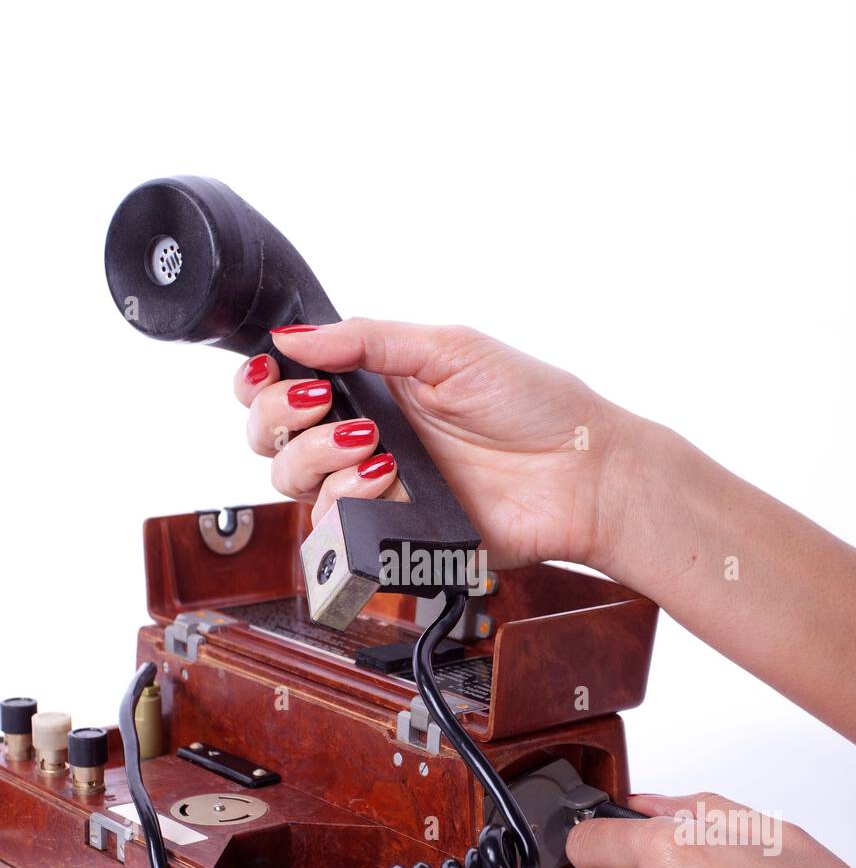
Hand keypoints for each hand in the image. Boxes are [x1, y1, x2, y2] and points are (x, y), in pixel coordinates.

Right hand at [233, 319, 634, 569]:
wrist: (580, 473)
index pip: (284, 385)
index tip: (275, 371)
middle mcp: (363, 437)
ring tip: (373, 443)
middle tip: (321, 406)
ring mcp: (374, 488)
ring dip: (318, 457)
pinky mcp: (391, 533)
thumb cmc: (532, 404)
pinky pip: (335, 525)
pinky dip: (349, 499)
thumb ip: (366, 339)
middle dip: (278, 418)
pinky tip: (389, 479)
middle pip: (271, 438)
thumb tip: (294, 335)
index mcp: (371, 385)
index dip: (262, 381)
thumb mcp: (448, 348)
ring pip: (292, 483)